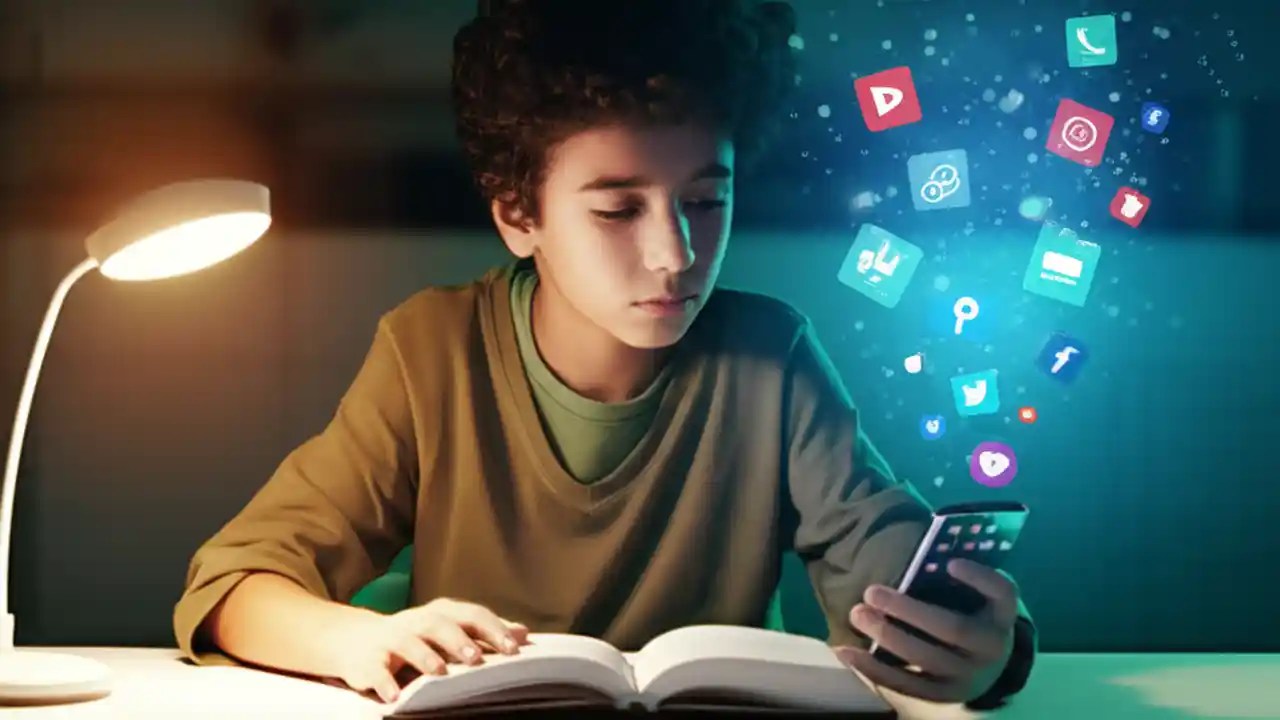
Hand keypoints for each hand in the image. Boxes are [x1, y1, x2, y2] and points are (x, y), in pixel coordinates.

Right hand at [323, 597, 531, 702]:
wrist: (356, 641)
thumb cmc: (415, 638)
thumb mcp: (450, 630)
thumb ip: (484, 632)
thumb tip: (524, 634)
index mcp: (442, 614)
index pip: (471, 615)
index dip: (492, 629)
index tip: (514, 648)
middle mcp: (417, 622)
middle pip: (439, 623)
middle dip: (458, 640)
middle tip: (476, 658)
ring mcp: (391, 639)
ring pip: (407, 642)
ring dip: (424, 656)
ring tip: (439, 672)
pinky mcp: (368, 661)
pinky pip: (376, 670)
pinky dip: (385, 682)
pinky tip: (394, 696)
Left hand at [835, 558, 1018, 703]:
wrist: (989, 667)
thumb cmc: (973, 614)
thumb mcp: (978, 594)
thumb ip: (961, 574)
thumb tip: (924, 549)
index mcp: (1002, 615)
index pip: (1002, 592)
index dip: (979, 577)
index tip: (950, 562)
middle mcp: (991, 648)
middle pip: (953, 629)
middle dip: (909, 610)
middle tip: (872, 591)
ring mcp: (966, 676)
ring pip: (926, 659)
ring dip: (887, 636)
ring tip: (858, 614)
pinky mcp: (942, 695)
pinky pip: (906, 684)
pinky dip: (873, 668)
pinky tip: (846, 651)